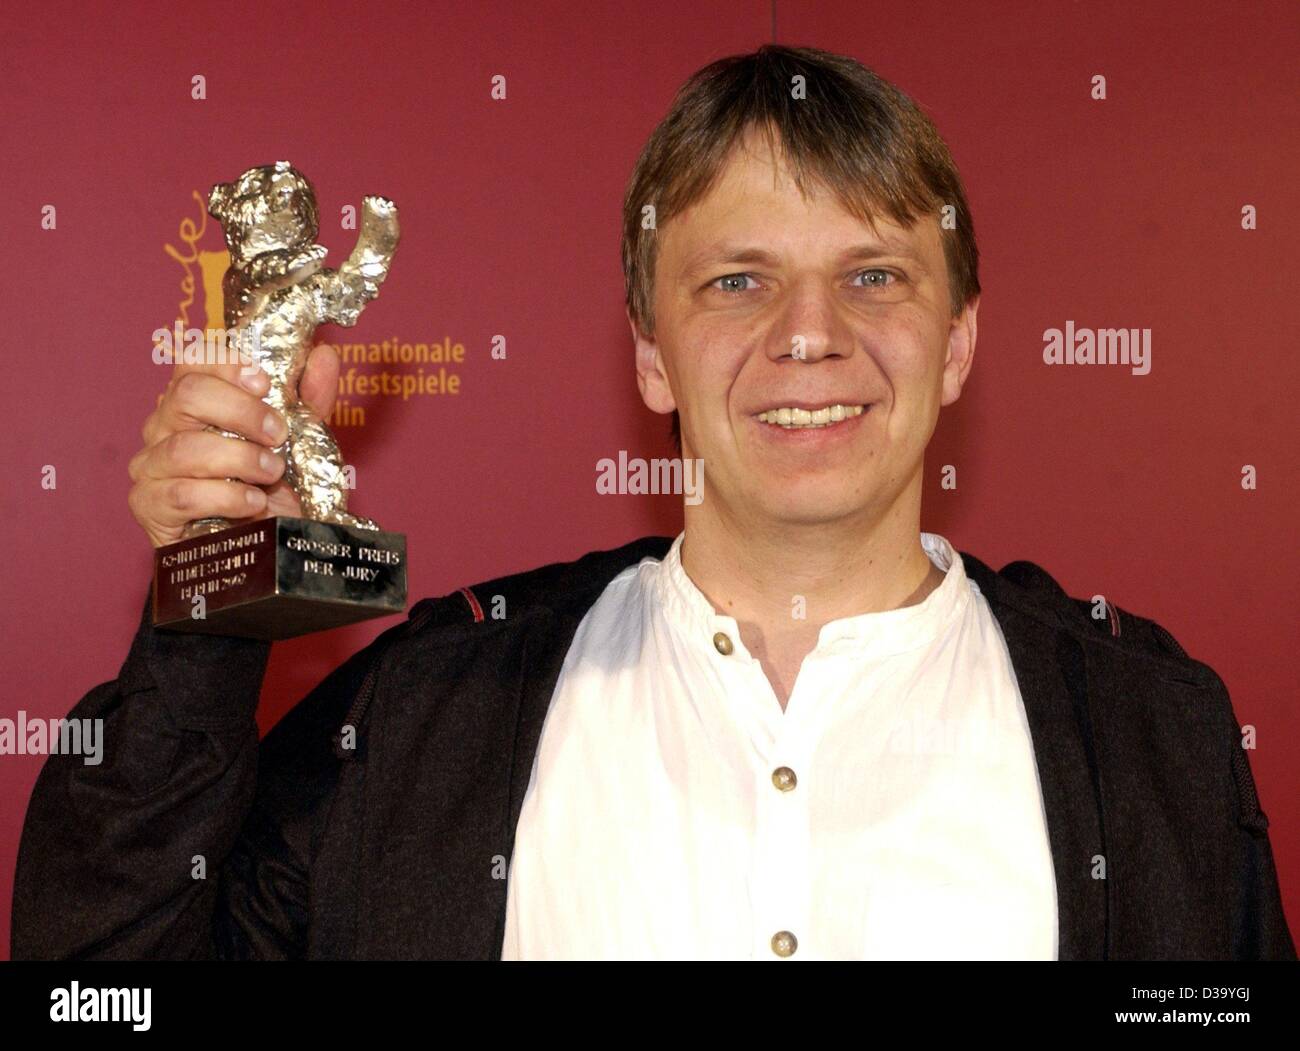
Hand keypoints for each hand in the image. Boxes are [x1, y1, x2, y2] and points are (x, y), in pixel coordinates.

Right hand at [127, 345, 340, 547]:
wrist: (257, 549)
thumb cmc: (268, 488)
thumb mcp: (298, 440)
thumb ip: (310, 399)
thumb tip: (324, 354)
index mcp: (195, 400)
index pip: (193, 359)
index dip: (227, 362)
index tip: (264, 383)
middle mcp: (164, 426)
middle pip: (188, 394)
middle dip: (243, 412)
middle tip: (278, 434)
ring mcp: (150, 465)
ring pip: (186, 447)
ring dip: (240, 458)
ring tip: (271, 473)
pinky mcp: (149, 506)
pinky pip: (182, 493)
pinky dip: (226, 496)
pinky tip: (252, 502)